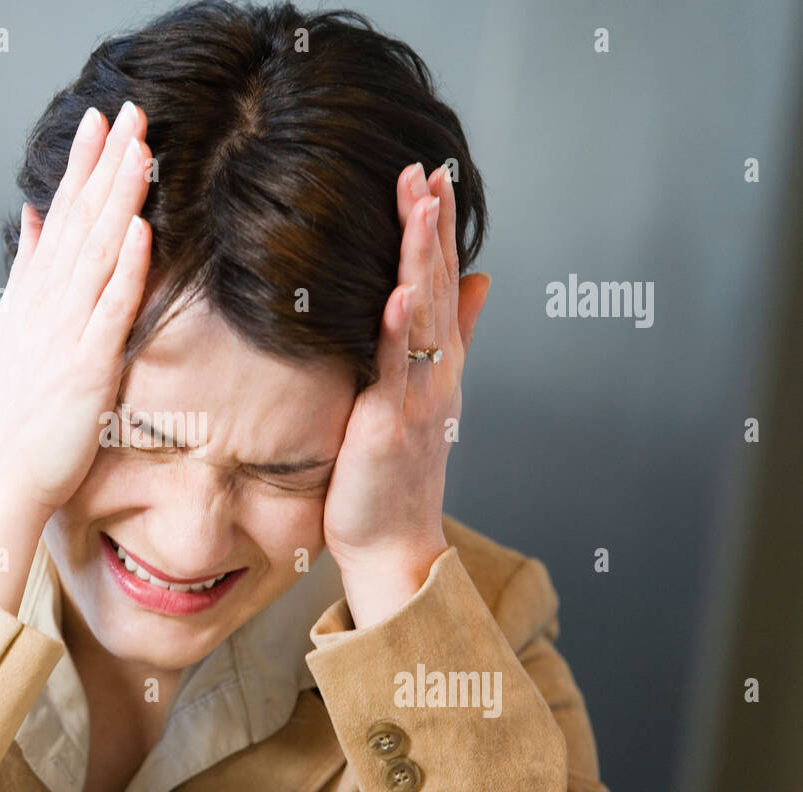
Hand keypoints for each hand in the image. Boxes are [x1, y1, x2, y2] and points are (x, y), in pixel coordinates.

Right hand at [0, 100, 153, 511]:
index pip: (60, 218)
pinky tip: (140, 230)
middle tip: (129, 110)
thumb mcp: (8, 331)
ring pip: (95, 254)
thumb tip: (33, 217)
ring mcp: (64, 335)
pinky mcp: (85, 368)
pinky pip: (108, 310)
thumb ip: (27, 273)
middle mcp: (45, 307)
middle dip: (104, 163)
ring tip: (139, 149)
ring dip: (117, 200)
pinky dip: (124, 269)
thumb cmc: (9, 416)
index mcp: (32, 299)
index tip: (98, 121)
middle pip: (79, 223)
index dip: (81, 167)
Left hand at [322, 162, 490, 627]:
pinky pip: (399, 369)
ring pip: (425, 315)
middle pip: (439, 286)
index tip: (428, 175)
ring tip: (421, 207)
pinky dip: (403, 330)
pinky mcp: (394, 422)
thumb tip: (479, 282)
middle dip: (432, 227)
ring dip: (424, 260)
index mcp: (439, 361)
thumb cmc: (398, 472)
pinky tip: (402, 293)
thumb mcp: (425, 393)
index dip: (436, 229)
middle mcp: (437, 371)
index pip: (441, 280)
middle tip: (425, 168)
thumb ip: (451, 338)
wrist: (394, 541)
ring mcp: (420, 394)